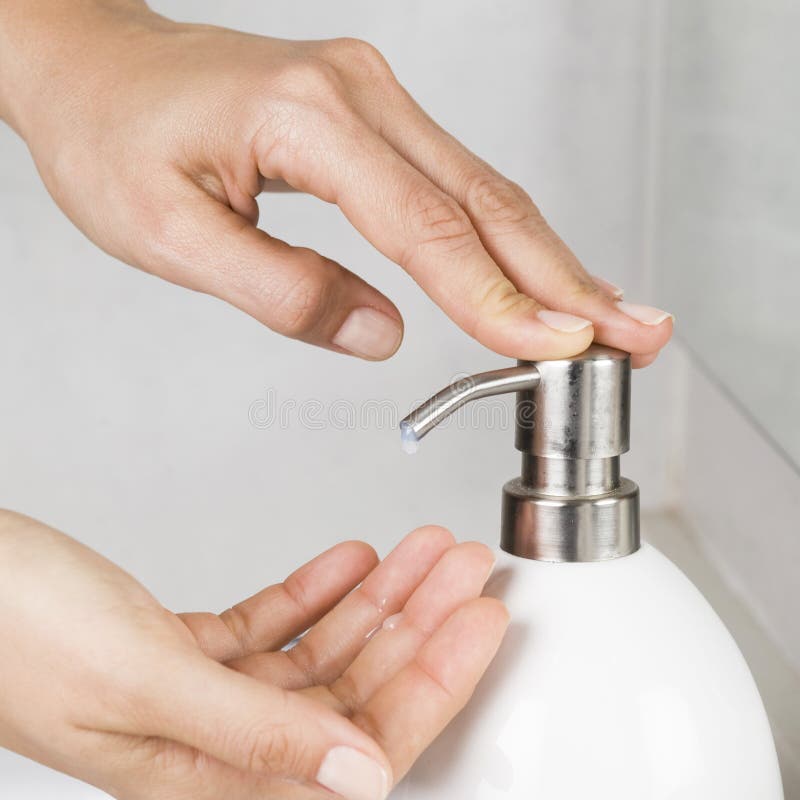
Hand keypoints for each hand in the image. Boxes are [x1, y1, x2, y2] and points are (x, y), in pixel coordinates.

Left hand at [0, 1, 670, 366]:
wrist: (94, 72)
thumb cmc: (115, 139)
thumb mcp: (169, 235)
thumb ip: (280, 288)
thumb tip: (380, 332)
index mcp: (311, 118)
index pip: (428, 227)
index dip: (496, 298)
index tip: (556, 345)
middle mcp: (361, 94)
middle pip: (486, 201)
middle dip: (565, 277)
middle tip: (633, 330)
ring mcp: (375, 99)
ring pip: (486, 190)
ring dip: (553, 259)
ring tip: (611, 312)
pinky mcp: (374, 117)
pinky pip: (458, 182)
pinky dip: (508, 236)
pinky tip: (543, 269)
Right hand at [0, 510, 504, 798]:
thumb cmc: (14, 628)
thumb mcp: (143, 680)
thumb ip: (255, 734)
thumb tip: (357, 776)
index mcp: (207, 775)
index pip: (359, 739)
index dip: (433, 678)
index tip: (479, 621)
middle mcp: (213, 742)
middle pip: (352, 688)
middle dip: (418, 622)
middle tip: (464, 570)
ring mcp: (201, 694)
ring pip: (319, 650)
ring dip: (376, 598)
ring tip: (422, 552)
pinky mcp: (184, 650)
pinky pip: (274, 625)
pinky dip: (315, 590)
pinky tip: (349, 563)